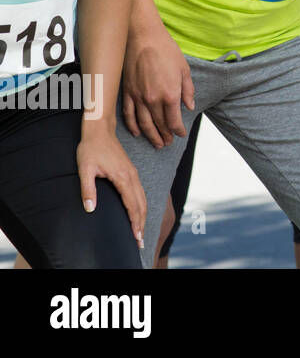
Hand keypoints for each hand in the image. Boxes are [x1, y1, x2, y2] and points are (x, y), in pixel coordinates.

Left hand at [77, 125, 145, 249]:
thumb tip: (90, 209)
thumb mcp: (84, 169)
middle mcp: (131, 176)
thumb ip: (88, 189)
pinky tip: (139, 212)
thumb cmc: (90, 149)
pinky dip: (141, 205)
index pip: (132, 204)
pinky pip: (140, 192)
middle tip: (140, 241)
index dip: (135, 222)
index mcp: (122, 177)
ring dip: (143, 216)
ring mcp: (133, 174)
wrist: (99, 131)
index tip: (136, 236)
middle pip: (141, 204)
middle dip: (141, 224)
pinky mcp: (131, 172)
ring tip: (141, 231)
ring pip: (142, 198)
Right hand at [122, 22, 193, 148]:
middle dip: (165, 135)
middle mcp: (153, 100)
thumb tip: (189, 106)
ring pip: (144, 124)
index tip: (181, 134)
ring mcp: (138, 97)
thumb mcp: (184, 69)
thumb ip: (188, 90)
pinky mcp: (127, 93)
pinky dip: (132, 126)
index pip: (174, 120)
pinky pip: (128, 115)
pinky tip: (137, 132)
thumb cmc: (165, 50)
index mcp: (170, 94)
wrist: (142, 38)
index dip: (178, 130)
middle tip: (168, 143)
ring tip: (156, 143)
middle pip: (159, 124)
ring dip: (150, 135)